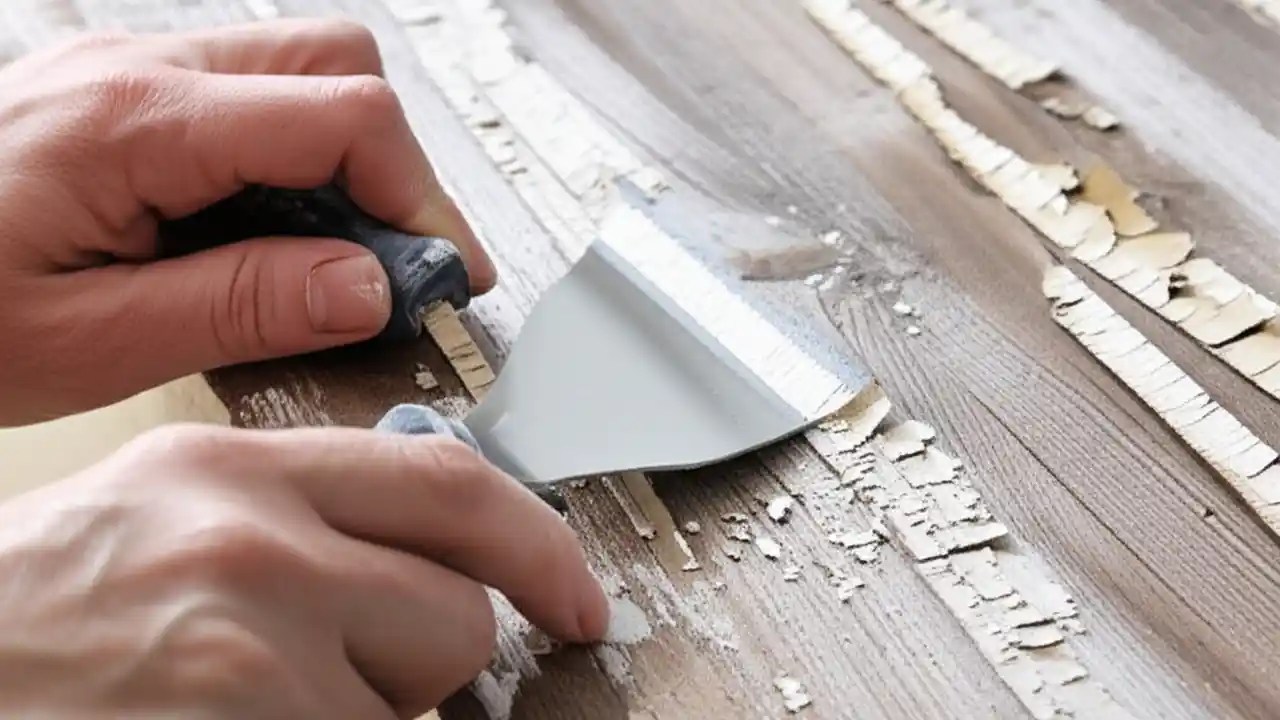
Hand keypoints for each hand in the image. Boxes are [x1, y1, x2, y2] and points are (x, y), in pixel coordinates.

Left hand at [0, 21, 496, 424]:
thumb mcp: (93, 341)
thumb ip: (245, 305)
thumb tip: (368, 287)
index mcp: (135, 121)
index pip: (344, 118)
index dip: (420, 200)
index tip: (438, 276)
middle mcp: (137, 72)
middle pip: (338, 65)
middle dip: (395, 166)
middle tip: (398, 263)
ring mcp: (128, 76)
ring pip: (299, 76)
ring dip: (345, 166)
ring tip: (334, 263)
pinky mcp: (120, 101)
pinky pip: (247, 105)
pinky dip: (290, 169)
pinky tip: (270, 242)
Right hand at [0, 425, 606, 717]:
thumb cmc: (28, 615)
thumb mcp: (163, 512)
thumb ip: (299, 513)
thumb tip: (418, 554)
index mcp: (235, 472)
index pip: (452, 485)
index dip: (541, 547)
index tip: (578, 599)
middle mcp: (254, 549)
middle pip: (457, 616)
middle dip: (421, 665)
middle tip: (335, 676)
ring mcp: (249, 659)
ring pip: (410, 715)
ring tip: (249, 704)